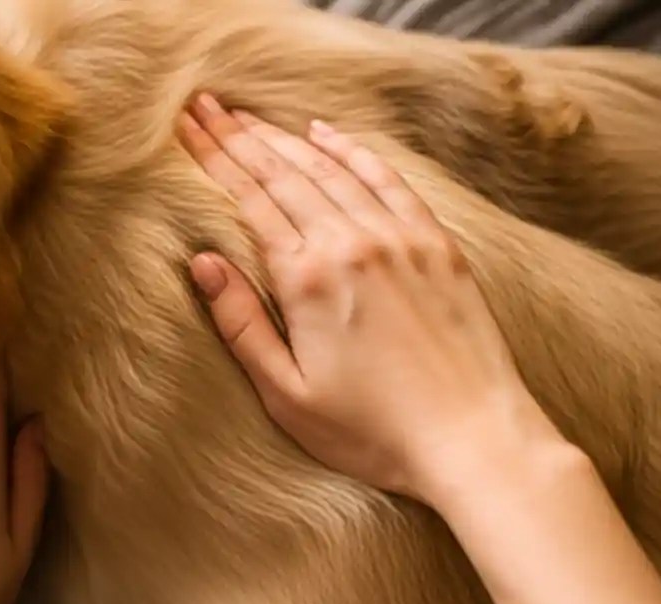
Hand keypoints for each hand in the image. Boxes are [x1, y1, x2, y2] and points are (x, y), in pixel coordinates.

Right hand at [178, 95, 564, 502]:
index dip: (213, 158)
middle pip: (284, 174)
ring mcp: (399, 238)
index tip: (187, 126)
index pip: (249, 200)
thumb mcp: (287, 392)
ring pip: (330, 169)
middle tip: (205, 106)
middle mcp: (352, 244)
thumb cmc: (372, 431)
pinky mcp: (436, 245)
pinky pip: (387, 180)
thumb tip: (203, 261)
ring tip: (248, 116)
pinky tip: (325, 134)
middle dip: (239, 136)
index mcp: (307, 279)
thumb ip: (241, 324)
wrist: (473, 439)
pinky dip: (353, 151)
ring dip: (285, 138)